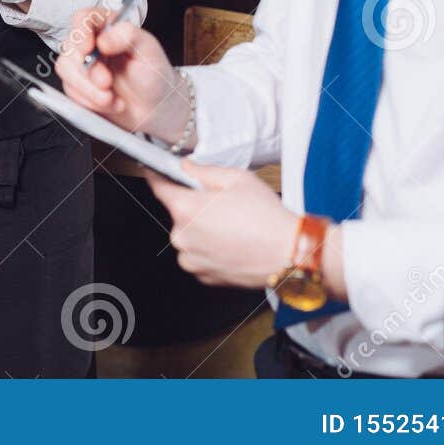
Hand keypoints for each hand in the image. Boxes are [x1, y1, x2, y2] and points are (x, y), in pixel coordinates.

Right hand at [54, 8, 187, 142]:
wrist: (155, 108)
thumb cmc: (155, 75)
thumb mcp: (149, 50)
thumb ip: (128, 35)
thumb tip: (104, 39)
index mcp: (108, 27)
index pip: (84, 18)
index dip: (81, 31)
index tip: (89, 48)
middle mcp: (93, 43)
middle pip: (70, 47)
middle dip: (87, 70)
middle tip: (107, 82)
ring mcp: (83, 65)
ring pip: (65, 70)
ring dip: (88, 89)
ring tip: (110, 98)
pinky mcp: (78, 85)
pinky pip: (70, 91)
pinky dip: (90, 101)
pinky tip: (110, 103)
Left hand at [147, 164, 299, 288]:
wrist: (289, 254)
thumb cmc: (267, 217)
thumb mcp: (237, 179)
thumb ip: (204, 171)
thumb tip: (187, 168)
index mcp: (186, 209)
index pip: (159, 187)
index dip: (157, 177)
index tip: (154, 172)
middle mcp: (183, 237)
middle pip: (177, 214)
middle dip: (193, 206)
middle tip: (220, 204)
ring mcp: (192, 259)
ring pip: (188, 237)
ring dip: (201, 230)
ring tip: (230, 226)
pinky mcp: (204, 276)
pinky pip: (198, 256)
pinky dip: (209, 249)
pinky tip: (231, 242)